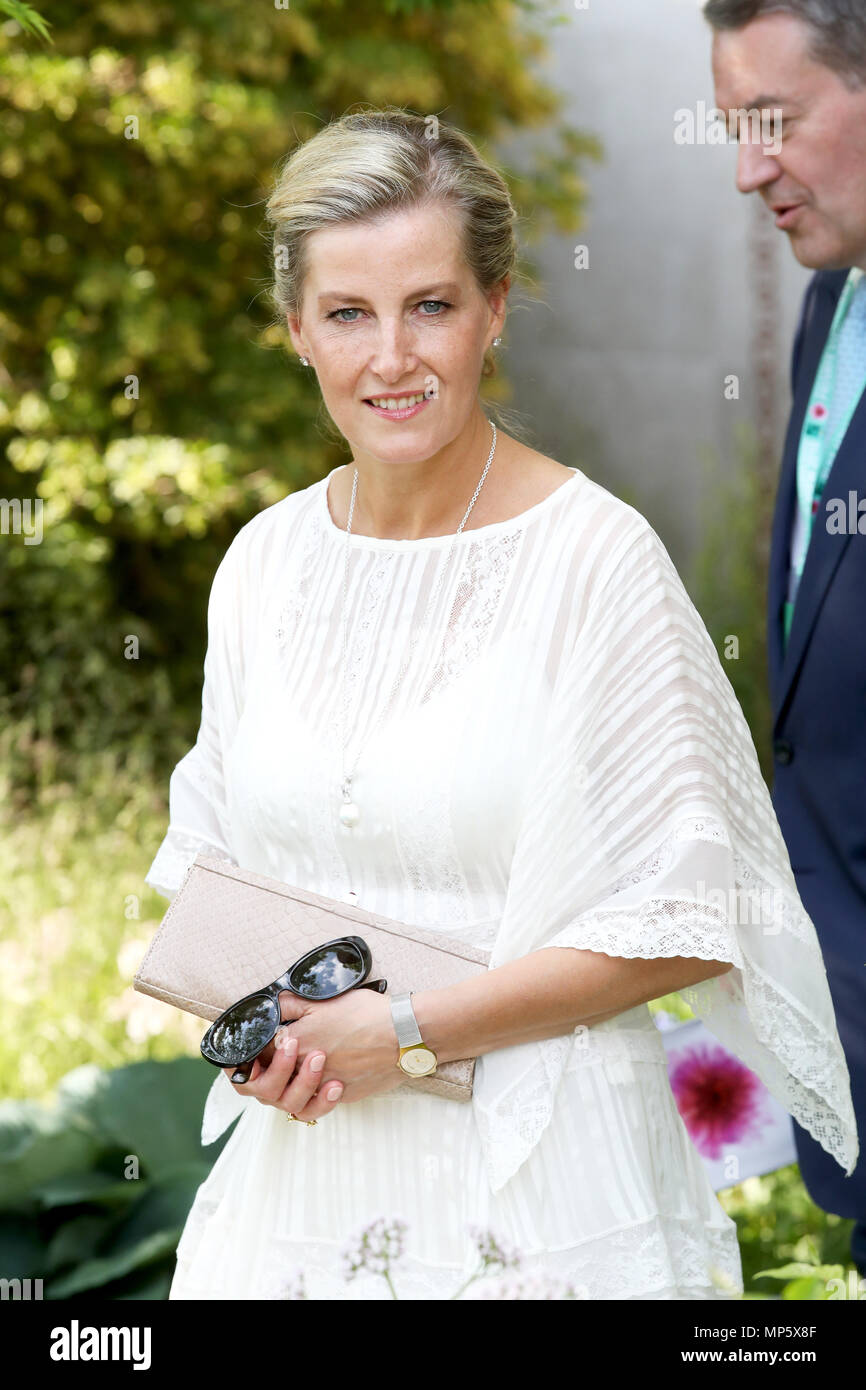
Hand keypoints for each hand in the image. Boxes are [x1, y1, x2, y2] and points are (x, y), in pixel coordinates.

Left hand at [223, 987, 404, 1118]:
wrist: (402, 1034)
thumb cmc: (367, 1014)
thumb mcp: (325, 1000)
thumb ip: (294, 1005)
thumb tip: (276, 1003)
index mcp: (295, 1043)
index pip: (262, 1057)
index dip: (256, 1057)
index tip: (258, 1053)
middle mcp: (304, 1069)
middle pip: (273, 1084)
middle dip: (275, 1073)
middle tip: (284, 1058)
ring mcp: (323, 1086)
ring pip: (295, 1101)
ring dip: (299, 1086)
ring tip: (312, 1068)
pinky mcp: (343, 1095)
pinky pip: (321, 1103)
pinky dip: (320, 1096)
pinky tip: (329, 1081)